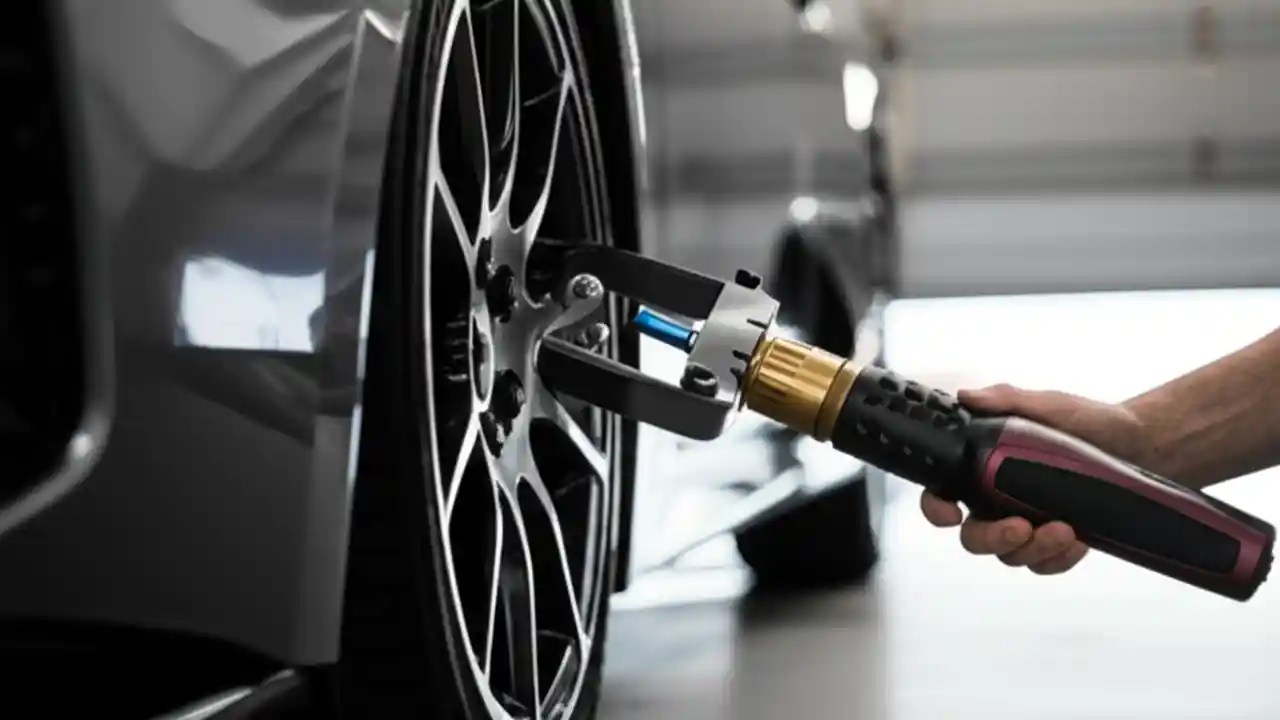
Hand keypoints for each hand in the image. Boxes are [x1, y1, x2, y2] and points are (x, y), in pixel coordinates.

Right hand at [920, 384, 1150, 574]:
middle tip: (1021, 528)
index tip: (951, 514)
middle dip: (993, 539)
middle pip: (974, 537)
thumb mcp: (1048, 405)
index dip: (936, 508)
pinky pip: (1044, 565)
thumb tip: (968, 396)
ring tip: (1064, 529)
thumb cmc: (1088, 422)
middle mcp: (996, 500)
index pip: (943, 492)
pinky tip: (1078, 540)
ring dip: (1034, 549)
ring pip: (1010, 556)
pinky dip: (1058, 558)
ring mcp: (1025, 523)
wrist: (1140, 443)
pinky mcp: (1054, 541)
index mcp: (983, 467)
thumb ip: (1006, 400)